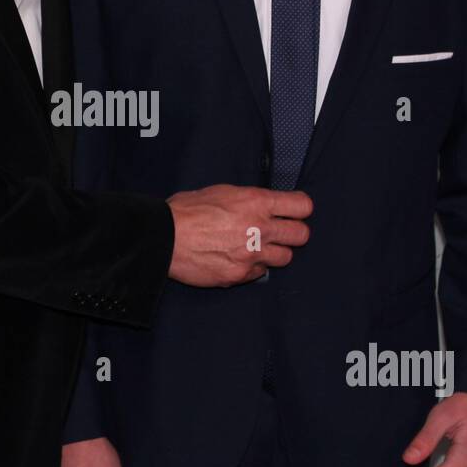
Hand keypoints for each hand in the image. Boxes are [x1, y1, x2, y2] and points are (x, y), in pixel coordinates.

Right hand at [166, 184, 311, 286]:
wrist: (163, 238)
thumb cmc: (186, 211)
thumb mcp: (222, 192)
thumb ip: (248, 201)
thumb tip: (261, 206)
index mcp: (256, 202)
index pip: (303, 206)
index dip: (299, 209)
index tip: (293, 211)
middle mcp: (260, 228)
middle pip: (301, 235)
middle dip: (293, 233)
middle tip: (280, 232)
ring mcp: (252, 255)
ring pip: (285, 257)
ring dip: (274, 252)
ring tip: (257, 248)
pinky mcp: (239, 275)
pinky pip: (259, 273)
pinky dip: (252, 267)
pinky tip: (237, 259)